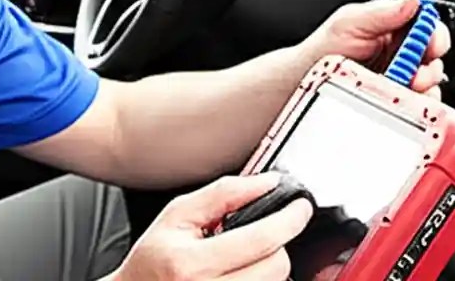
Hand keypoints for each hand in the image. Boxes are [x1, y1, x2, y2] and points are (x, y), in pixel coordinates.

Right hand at [108, 173, 311, 279]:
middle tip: (260, 233)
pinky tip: (245, 273)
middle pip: (276, 266)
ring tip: (244, 256)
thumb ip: (223, 194)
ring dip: (270, 265)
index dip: (289, 219)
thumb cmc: (153, 259)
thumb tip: (267, 182)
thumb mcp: (177, 215)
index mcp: (191, 265)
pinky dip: (263, 279)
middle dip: (276, 244)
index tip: (301, 207)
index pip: (260, 240)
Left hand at [299, 0, 449, 97]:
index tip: (428, 42)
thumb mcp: (347, 23)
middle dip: (430, 64)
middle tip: (414, 70)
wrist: (300, 84)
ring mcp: (400, 79)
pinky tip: (397, 100)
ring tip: (400, 85)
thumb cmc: (321, 52)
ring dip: (422, 86)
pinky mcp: (398, 103)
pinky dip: (416, 106)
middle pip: (435, 57)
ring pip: (432, 84)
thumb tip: (412, 1)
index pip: (429, 27)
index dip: (434, 34)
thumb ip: (380, 11)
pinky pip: (421, 106)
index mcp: (393, 27)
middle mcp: (400, 53)